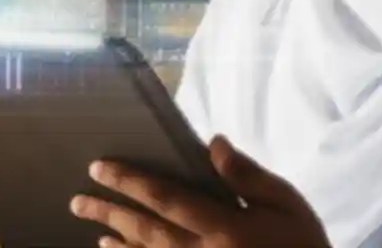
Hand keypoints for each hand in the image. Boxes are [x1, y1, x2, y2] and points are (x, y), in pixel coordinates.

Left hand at [70, 134, 330, 247]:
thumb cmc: (303, 243)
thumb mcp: (286, 203)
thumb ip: (247, 176)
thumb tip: (213, 143)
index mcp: (225, 226)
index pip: (166, 199)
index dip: (130, 181)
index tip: (100, 167)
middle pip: (145, 231)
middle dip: (109, 212)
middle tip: (78, 199)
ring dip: (116, 243)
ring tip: (93, 229)